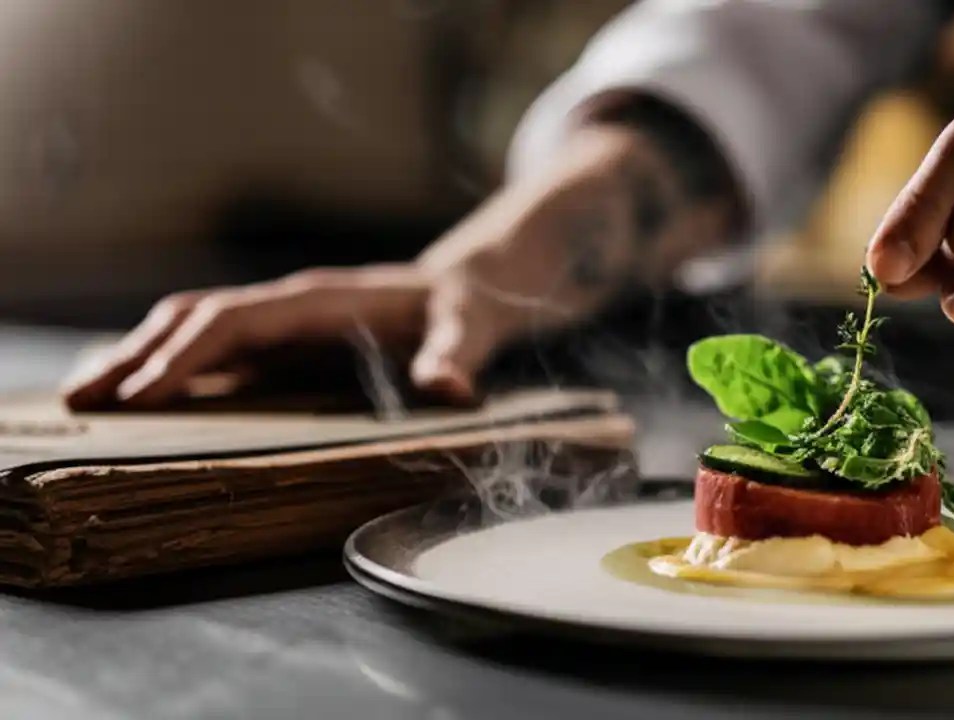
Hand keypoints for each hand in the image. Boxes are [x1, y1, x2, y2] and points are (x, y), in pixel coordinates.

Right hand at [59, 257, 509, 409]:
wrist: (471, 286)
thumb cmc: (466, 308)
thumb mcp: (472, 328)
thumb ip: (458, 355)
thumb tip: (447, 387)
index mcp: (319, 302)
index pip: (235, 321)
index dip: (186, 356)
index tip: (141, 395)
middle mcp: (288, 307)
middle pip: (194, 320)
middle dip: (137, 356)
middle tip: (81, 401)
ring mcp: (281, 323)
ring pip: (193, 331)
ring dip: (140, 360)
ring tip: (86, 399)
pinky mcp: (284, 342)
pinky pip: (214, 351)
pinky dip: (170, 369)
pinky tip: (140, 396)